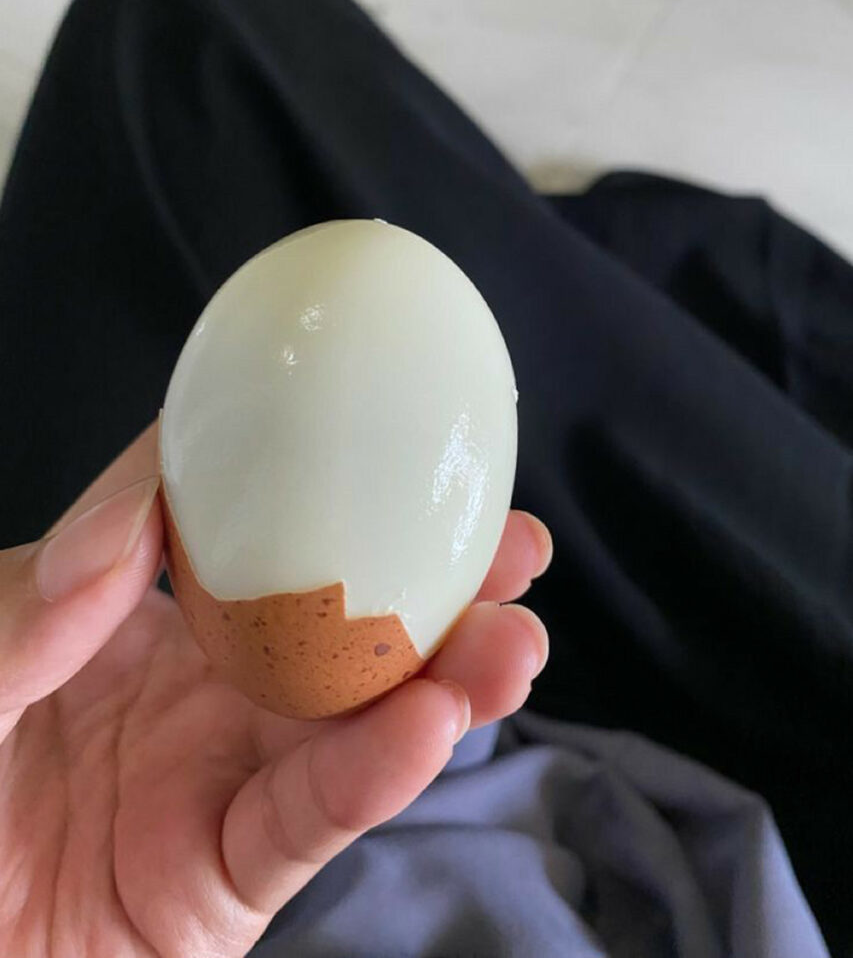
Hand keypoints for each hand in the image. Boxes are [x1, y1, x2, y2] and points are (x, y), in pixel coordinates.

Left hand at [0, 423, 551, 956]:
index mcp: (152, 622)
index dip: (330, 486)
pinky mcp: (226, 881)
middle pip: (343, 628)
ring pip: (358, 724)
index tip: (398, 442)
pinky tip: (429, 727)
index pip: (257, 536)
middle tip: (511, 545)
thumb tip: (134, 522)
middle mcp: (208, 692)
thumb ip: (36, 599)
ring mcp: (226, 781)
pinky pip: (308, 824)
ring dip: (446, 682)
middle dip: (437, 586)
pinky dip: (373, 777)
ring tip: (511, 644)